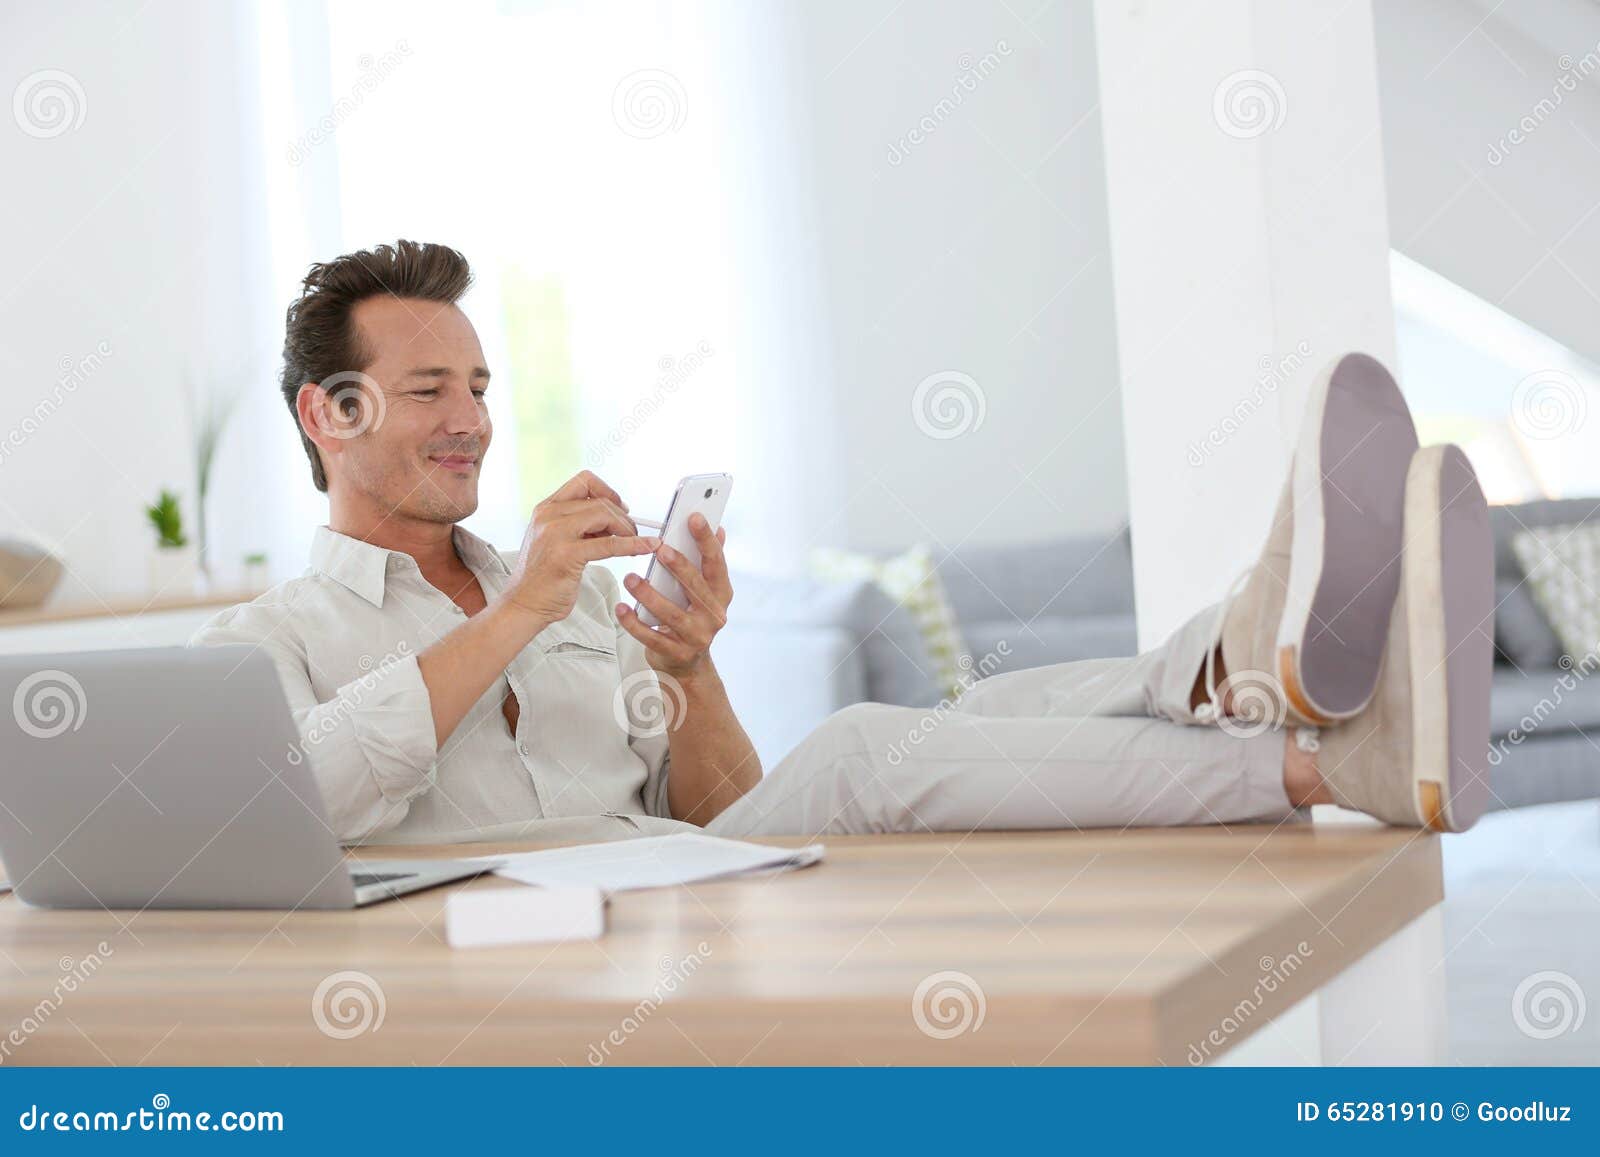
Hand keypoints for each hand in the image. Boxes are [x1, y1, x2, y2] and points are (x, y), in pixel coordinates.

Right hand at [502, 470, 658, 625]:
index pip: (584, 481)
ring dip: (627, 529)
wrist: (523, 604)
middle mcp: (548, 516)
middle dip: (623, 516)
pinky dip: (633, 544)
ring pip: (605, 516)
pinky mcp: (567, 555)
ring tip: (633, 543)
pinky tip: (646, 547)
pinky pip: (609, 544)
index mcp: (546, 509)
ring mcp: (555, 533)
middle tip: (631, 533)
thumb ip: (576, 525)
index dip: (608, 491)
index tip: (621, 507)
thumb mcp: (553, 540)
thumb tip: (611, 517)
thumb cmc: (541, 577)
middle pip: (600, 501)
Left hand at [616, 513, 732, 677]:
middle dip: (679, 567)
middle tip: (659, 549)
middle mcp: (714, 615)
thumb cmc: (692, 619)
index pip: (716, 563)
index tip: (693, 518)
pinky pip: (652, 637)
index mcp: (721, 594)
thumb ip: (709, 562)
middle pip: (696, 587)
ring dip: (650, 595)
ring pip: (672, 614)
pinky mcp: (676, 653)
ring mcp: (696, 636)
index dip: (706, 540)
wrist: (687, 665)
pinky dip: (634, 623)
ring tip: (630, 579)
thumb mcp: (704, 592)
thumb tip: (720, 530)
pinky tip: (621, 609)